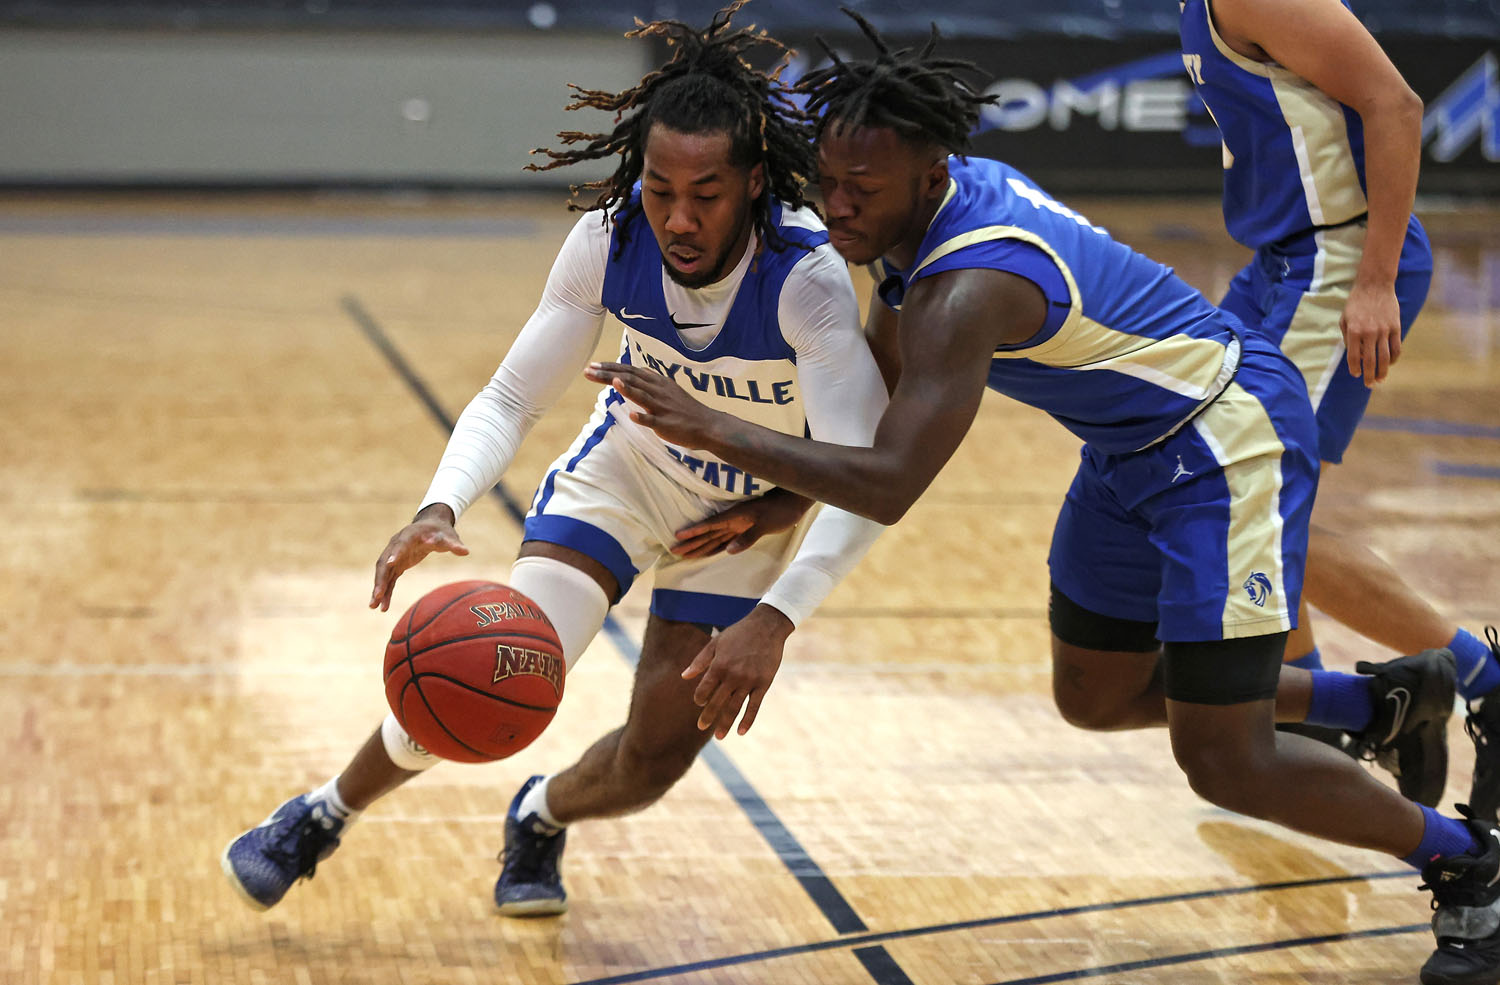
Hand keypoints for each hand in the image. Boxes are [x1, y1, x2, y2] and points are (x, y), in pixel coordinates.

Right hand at [370, 504, 468, 611]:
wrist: (431, 526)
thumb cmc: (441, 531)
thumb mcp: (449, 536)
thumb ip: (454, 544)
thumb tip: (465, 551)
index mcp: (409, 535)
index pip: (400, 544)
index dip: (395, 553)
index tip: (390, 563)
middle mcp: (396, 544)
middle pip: (384, 562)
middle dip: (380, 579)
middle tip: (377, 595)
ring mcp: (394, 555)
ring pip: (383, 573)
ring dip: (378, 588)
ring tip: (373, 606)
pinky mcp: (397, 564)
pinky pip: (389, 579)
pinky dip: (386, 591)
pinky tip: (382, 606)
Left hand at [584, 362, 722, 447]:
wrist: (708, 425)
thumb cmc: (685, 409)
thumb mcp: (667, 389)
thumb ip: (648, 381)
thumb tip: (632, 372)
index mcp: (657, 383)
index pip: (630, 371)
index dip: (611, 367)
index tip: (593, 365)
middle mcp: (658, 391)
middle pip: (631, 379)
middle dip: (608, 374)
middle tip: (588, 371)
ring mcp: (663, 407)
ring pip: (642, 396)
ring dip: (626, 389)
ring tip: (611, 381)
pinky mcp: (667, 424)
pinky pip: (653, 421)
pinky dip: (642, 417)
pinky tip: (632, 415)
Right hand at [671, 489, 813, 558]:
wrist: (795, 501)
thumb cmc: (782, 510)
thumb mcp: (766, 524)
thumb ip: (748, 537)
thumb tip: (729, 550)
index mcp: (736, 516)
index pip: (710, 525)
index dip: (694, 531)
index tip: (678, 536)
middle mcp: (734, 521)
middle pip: (709, 533)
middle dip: (692, 542)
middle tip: (674, 550)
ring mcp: (739, 525)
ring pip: (715, 537)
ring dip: (700, 545)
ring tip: (685, 553)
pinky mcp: (746, 528)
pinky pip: (726, 539)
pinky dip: (716, 546)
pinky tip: (710, 551)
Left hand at [682, 605, 792, 738]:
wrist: (767, 626)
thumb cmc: (739, 633)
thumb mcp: (716, 643)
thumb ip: (700, 661)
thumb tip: (684, 676)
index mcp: (719, 665)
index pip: (705, 689)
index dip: (700, 698)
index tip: (700, 703)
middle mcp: (733, 675)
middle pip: (717, 702)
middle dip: (708, 716)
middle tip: (701, 728)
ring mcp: (749, 681)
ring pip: (735, 707)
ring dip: (726, 723)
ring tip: (719, 736)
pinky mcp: (764, 683)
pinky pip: (754, 706)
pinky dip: (747, 720)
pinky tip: (741, 731)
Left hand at [1340, 282, 1402, 386]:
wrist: (1375, 285)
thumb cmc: (1356, 302)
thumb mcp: (1344, 318)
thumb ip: (1347, 337)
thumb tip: (1354, 355)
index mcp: (1354, 331)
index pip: (1354, 357)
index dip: (1355, 368)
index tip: (1356, 375)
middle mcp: (1369, 332)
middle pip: (1370, 360)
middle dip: (1369, 375)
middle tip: (1369, 384)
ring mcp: (1384, 330)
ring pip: (1385, 357)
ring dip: (1383, 371)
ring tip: (1381, 379)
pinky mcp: (1396, 327)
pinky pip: (1396, 347)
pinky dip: (1394, 358)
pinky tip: (1390, 363)